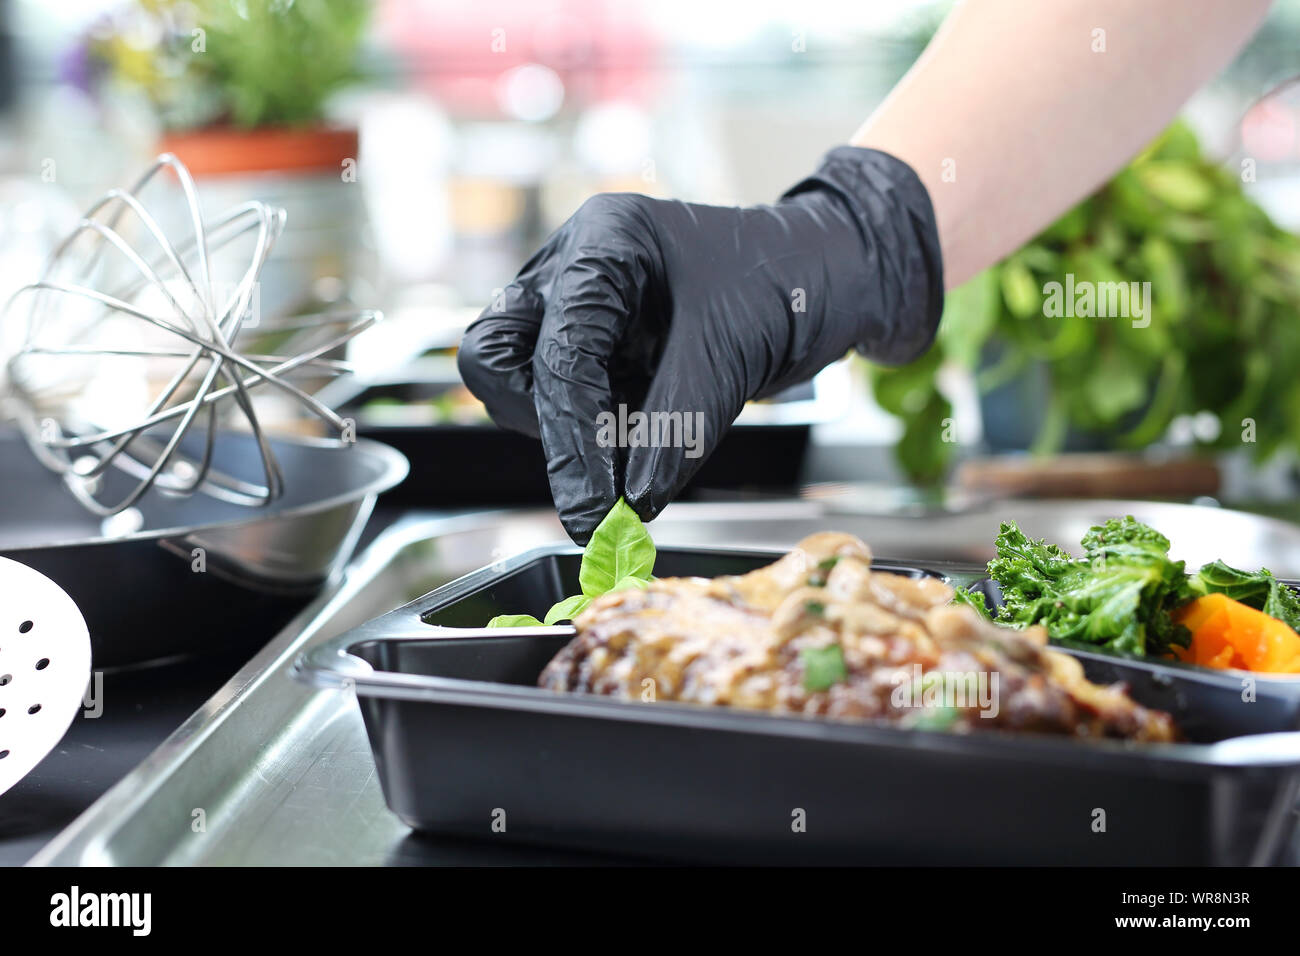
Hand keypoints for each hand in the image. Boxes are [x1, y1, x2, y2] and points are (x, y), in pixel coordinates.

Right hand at [458, 146, 943, 542]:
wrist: (826, 276)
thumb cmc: (788, 283)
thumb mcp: (732, 357)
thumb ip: (676, 429)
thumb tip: (631, 504)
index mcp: (603, 244)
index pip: (558, 351)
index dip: (572, 438)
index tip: (594, 508)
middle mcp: (572, 267)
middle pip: (497, 358)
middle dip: (546, 422)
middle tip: (602, 471)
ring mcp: (575, 304)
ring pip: (522, 383)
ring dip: (573, 431)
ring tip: (646, 444)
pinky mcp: (593, 342)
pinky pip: (565, 397)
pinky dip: (597, 431)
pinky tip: (648, 433)